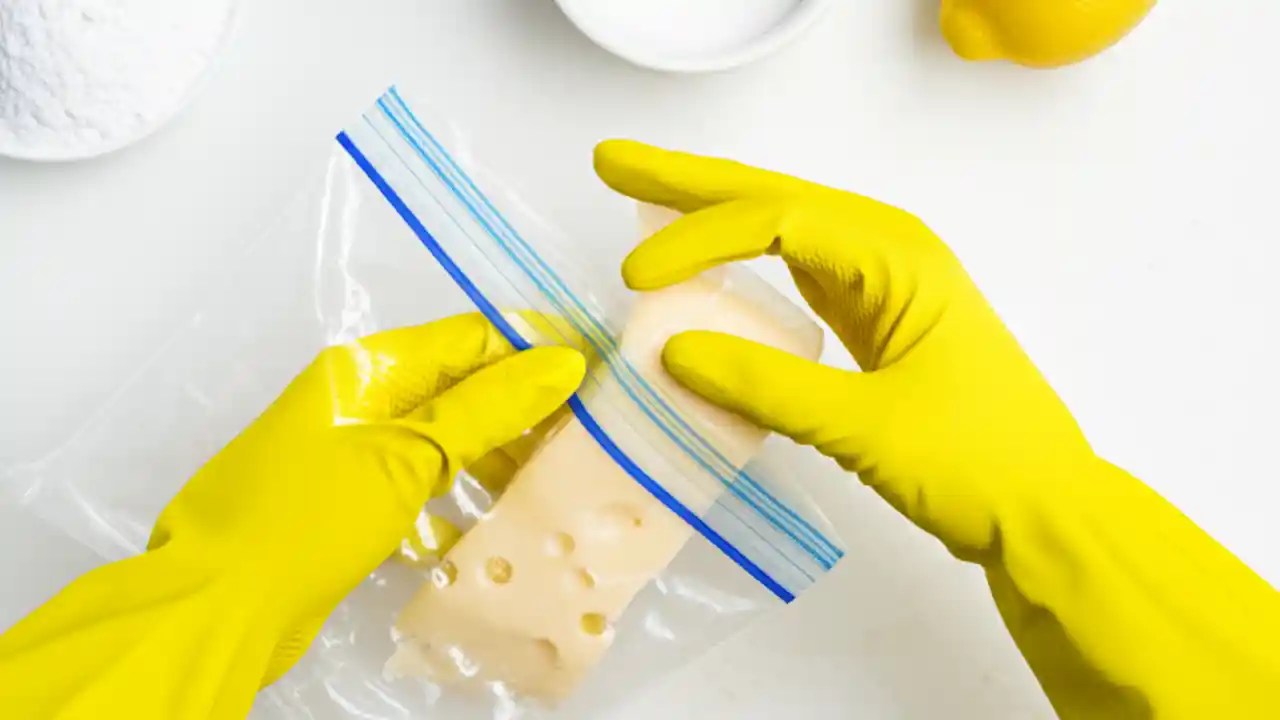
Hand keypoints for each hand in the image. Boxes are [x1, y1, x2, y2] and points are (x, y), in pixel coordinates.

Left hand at [0, 313, 584, 718]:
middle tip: (588, 437)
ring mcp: (352, 453)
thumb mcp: (407, 455)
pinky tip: (488, 520)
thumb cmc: (309, 518)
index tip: (597, 370)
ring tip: (553, 480)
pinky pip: (419, 484)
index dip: (533, 348)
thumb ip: (487, 408)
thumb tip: (562, 361)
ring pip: (443, 439)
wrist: (218, 604)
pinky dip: (455, 495)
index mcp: (368, 368)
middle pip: (460, 387)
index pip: (470, 338)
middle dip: (523, 407)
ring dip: (495, 455)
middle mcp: (360, 400)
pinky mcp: (349, 503)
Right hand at [596, 139, 1091, 563]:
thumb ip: (769, 387)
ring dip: (715, 220)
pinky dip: (746, 269)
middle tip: (614, 164)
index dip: (700, 237)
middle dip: (691, 184)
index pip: (778, 220)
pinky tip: (711, 269)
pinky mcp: (875, 325)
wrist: (1043, 511)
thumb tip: (673, 352)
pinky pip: (797, 280)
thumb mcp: (867, 426)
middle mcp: (889, 254)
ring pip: (783, 234)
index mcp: (897, 256)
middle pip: (775, 201)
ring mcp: (883, 288)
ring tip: (646, 202)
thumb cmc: (978, 463)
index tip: (637, 277)